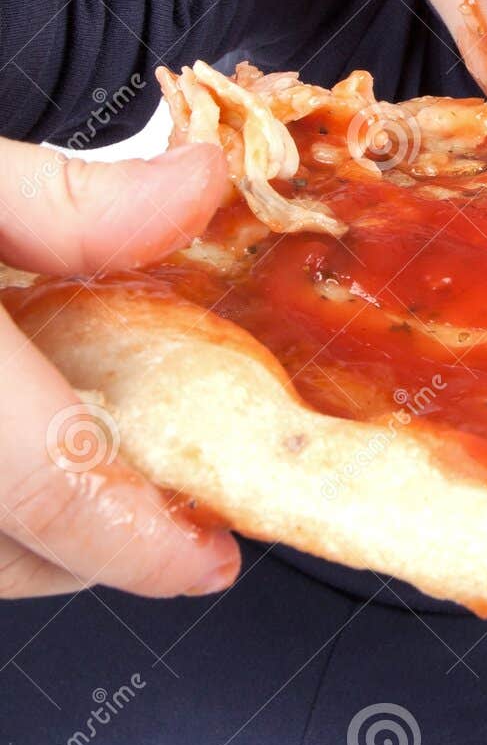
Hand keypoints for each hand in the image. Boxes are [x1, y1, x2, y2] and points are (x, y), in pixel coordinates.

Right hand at [0, 134, 238, 599]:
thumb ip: (70, 199)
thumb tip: (203, 183)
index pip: (54, 493)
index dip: (143, 544)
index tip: (209, 560)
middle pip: (16, 553)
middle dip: (98, 543)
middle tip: (163, 496)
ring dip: (34, 532)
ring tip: (84, 462)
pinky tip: (16, 430)